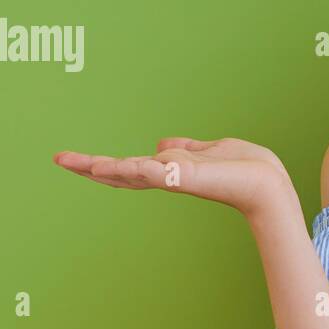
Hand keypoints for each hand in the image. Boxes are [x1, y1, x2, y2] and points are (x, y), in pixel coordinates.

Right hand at [52, 137, 290, 217]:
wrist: (269, 183)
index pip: (127, 168)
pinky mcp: (189, 177)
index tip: (72, 160)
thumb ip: (184, 149)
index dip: (100, 165)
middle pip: (120, 173)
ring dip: (107, 167)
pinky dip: (141, 168)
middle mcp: (168, 177)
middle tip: (59, 160)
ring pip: (134, 173)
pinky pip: (160, 171)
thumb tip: (161, 145)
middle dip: (90, 167)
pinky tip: (120, 165)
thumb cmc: (245, 168)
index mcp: (169, 171)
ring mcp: (177, 179)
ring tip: (81, 163)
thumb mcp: (208, 151)